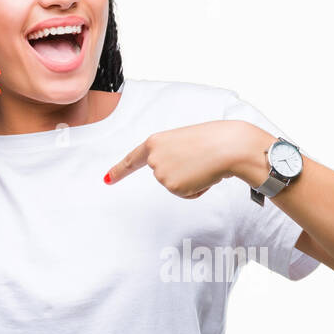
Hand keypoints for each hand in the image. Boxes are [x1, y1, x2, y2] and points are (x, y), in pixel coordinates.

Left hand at [103, 119, 271, 197]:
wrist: (227, 146)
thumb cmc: (212, 139)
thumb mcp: (185, 142)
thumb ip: (173, 155)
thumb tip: (178, 177)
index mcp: (155, 142)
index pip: (133, 159)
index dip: (119, 170)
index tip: (106, 179)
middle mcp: (153, 159)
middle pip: (164, 175)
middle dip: (182, 172)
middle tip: (198, 158)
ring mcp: (161, 174)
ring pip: (176, 186)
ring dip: (192, 180)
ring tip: (203, 165)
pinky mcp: (173, 187)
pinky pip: (186, 194)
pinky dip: (198, 188)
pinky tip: (204, 175)